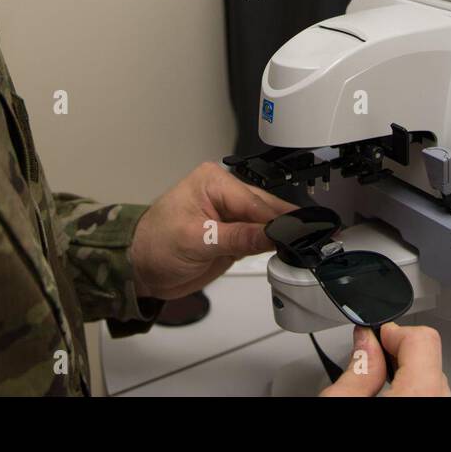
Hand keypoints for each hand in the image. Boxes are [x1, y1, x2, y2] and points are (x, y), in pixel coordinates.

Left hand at [128, 162, 296, 298]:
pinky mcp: (235, 235)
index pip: (253, 201)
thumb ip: (237, 238)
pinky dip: (272, 245)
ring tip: (304, 245)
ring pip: (267, 224)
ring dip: (281, 236)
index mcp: (213, 182)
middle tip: (309, 239)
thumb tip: (271, 234)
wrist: (141, 269)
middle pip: (265, 209)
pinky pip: (260, 238)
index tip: (300, 232)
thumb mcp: (196, 241)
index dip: (276, 219)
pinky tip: (288, 251)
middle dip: (283, 225)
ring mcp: (231, 216)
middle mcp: (225, 194)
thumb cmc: (155, 245)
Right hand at [319, 323, 450, 396]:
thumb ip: (357, 369)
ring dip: (406, 377)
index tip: (374, 336)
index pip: (422, 338)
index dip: (392, 331)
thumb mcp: (340, 403)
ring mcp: (443, 409)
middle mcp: (441, 401)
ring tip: (377, 390)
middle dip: (396, 355)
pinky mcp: (440, 416)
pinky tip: (390, 400)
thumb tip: (365, 340)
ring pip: (432, 380)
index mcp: (420, 393)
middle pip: (428, 358)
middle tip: (369, 364)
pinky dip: (414, 393)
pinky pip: (434, 396)